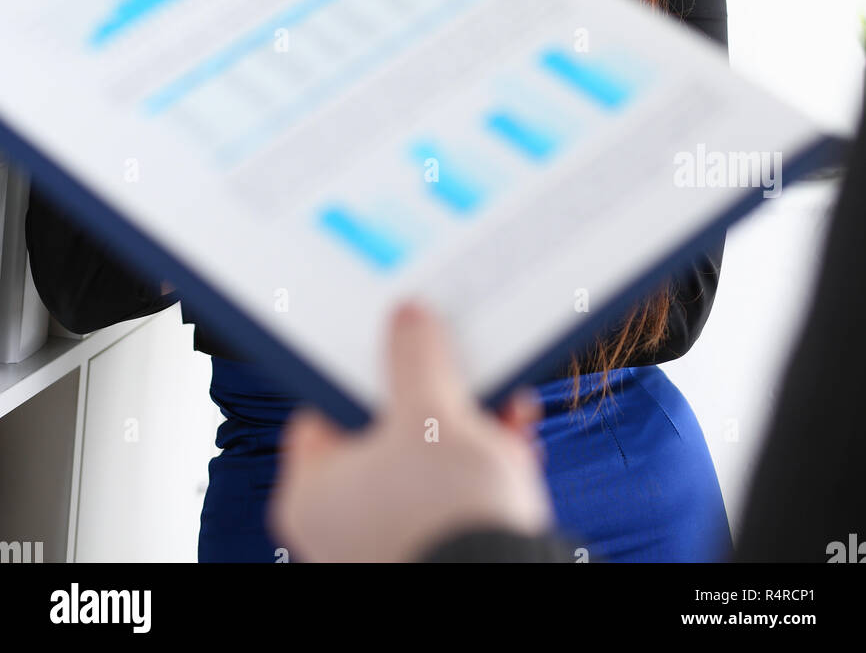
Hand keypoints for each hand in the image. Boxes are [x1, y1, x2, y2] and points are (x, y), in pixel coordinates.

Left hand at [265, 301, 552, 562]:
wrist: (500, 588)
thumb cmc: (445, 519)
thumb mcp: (432, 414)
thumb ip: (415, 355)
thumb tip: (408, 317)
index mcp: (311, 490)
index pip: (324, 408)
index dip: (363, 371)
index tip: (396, 345)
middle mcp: (341, 522)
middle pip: (386, 431)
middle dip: (439, 400)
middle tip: (464, 373)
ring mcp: (387, 541)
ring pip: (427, 462)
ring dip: (471, 430)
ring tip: (503, 411)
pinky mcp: (432, 553)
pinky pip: (453, 495)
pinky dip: (482, 468)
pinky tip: (513, 446)